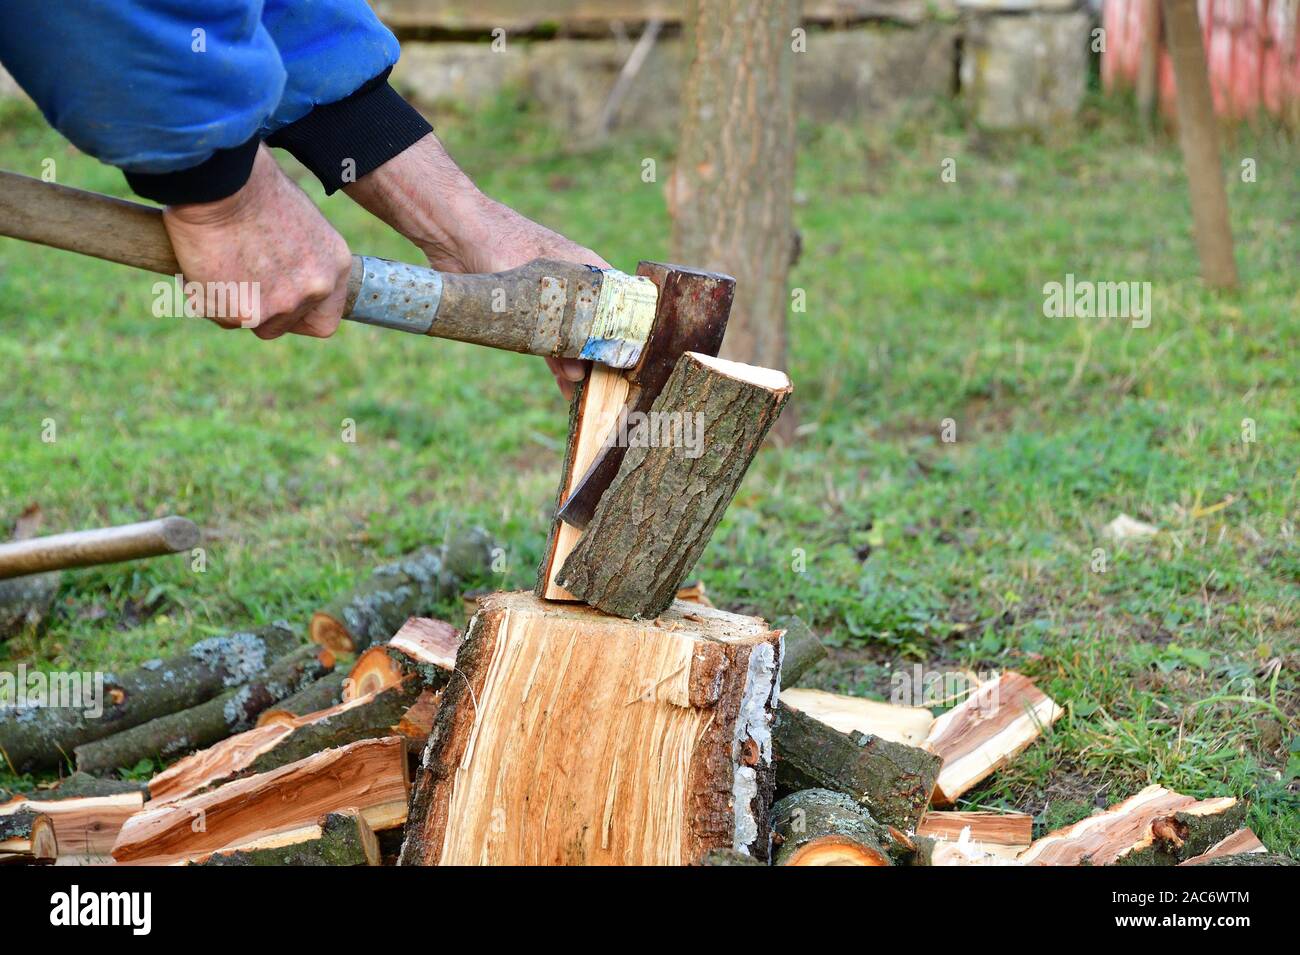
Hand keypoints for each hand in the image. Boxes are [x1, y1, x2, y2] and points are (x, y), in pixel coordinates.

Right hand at [163, 146, 351, 339]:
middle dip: (260, 308)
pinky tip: (201, 265)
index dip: (298, 316)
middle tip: (237, 278)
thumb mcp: (298, 222)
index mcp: (336, 264)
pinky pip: (221, 315)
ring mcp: (283, 303)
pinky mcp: (246, 311)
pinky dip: (206, 297)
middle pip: (285, 323)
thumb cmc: (251, 185)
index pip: (325, 318)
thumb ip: (299, 258)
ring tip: (217, 264)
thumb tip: (281, 275)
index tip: (276, 303)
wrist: (220, 179)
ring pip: (252, 322)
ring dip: (232, 303)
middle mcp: (318, 288)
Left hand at [344, 133, 609, 397]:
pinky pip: (546, 342)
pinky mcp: (524, 310)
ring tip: (588, 396)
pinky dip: (556, 364)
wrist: (454, 230)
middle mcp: (572, 285)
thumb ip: (555, 331)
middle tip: (609, 390)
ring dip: (578, 365)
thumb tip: (575, 371)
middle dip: (601, 358)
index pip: (620, 305)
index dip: (626, 334)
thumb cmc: (500, 244)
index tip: (633, 364)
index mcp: (585, 268)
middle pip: (596, 327)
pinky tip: (566, 387)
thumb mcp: (533, 287)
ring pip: (571, 338)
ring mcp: (549, 298)